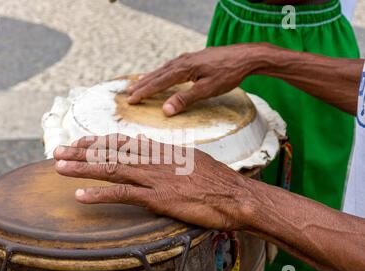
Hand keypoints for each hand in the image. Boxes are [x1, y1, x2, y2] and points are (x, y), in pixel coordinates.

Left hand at [53, 134, 256, 230]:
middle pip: (111, 153)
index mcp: (160, 150)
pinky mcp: (158, 198)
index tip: (79, 141)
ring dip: (82, 168)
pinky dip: (100, 195)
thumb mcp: (188, 158)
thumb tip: (145, 142)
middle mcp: (153, 160)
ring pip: (112, 169)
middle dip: (81, 152)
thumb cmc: (215, 179)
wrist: (235, 195)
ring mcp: (154, 178)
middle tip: (57, 150)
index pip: (122, 142)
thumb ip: (164, 152)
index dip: (97, 141)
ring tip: (58, 167)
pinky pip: (124, 195)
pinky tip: (80, 195)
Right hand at [127, 44, 263, 115]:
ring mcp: (188, 58)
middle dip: (142, 84)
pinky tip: (162, 75)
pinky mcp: (194, 58)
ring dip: (150, 78)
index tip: (131, 99)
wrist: (246, 56)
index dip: (144, 92)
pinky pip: (171, 67)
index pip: (159, 82)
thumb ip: (185, 99)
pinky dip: (161, 73)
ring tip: (138, 84)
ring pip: (164, 69)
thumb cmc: (228, 73)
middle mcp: (183, 61)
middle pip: (157, 74)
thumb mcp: (207, 90)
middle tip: (128, 93)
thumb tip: (165, 110)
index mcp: (183, 68)